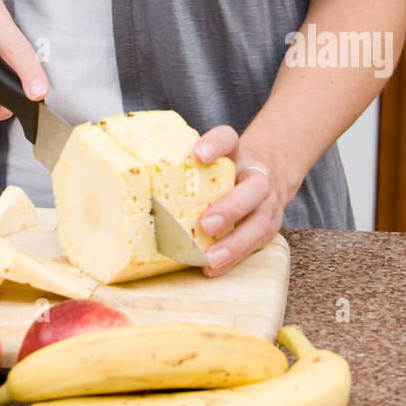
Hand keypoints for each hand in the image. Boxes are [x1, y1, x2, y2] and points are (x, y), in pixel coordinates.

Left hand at [191, 125, 290, 278]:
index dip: (215, 145)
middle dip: (231, 207)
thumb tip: (136, 176)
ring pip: (259, 222)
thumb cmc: (225, 170)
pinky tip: (212, 266)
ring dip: (234, 243)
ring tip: (210, 257)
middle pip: (254, 187)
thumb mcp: (211, 160)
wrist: (267, 174)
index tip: (197, 154)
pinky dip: (233, 258)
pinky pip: (255, 244)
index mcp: (237, 152)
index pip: (228, 139)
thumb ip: (185, 166)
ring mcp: (267, 203)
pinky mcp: (268, 227)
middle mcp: (257, 175)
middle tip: (206, 223)